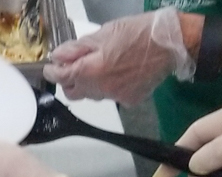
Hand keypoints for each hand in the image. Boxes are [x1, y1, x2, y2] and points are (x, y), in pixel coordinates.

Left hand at [43, 10, 192, 105]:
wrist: (172, 42)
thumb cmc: (139, 31)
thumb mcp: (106, 32)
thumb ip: (79, 48)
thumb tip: (58, 56)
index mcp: (94, 69)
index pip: (64, 77)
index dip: (53, 73)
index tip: (49, 69)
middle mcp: (102, 89)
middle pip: (75, 92)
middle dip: (69, 81)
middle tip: (73, 66)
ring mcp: (116, 97)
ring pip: (93, 95)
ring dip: (90, 83)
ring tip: (100, 65)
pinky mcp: (128, 101)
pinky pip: (111, 96)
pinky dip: (109, 86)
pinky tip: (119, 72)